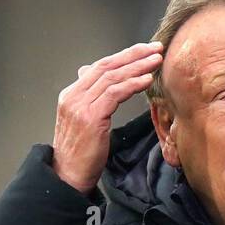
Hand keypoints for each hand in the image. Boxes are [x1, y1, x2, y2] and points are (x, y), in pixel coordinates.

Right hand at [52, 41, 162, 195]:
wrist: (67, 176)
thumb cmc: (79, 154)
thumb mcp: (82, 121)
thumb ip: (88, 98)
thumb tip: (89, 75)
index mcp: (71, 94)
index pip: (99, 67)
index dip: (124, 56)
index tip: (144, 51)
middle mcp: (74, 95)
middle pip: (107, 66)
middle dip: (133, 54)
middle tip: (155, 48)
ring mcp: (80, 105)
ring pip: (112, 77)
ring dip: (137, 66)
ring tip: (156, 60)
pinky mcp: (91, 117)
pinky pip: (115, 94)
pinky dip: (132, 84)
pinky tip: (147, 79)